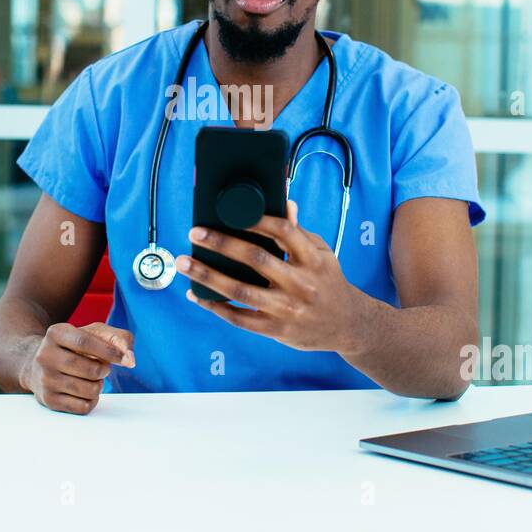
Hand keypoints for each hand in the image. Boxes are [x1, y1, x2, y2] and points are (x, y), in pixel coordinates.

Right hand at [21, 321, 134, 414]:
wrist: (36, 363)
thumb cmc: (73, 347)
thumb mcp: (92, 333)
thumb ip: (118, 339)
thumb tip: (130, 359)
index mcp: (56, 333)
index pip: (85, 342)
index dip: (109, 352)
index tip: (125, 360)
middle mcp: (46, 356)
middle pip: (90, 370)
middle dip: (104, 370)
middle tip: (101, 368)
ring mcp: (45, 380)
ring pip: (89, 390)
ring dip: (98, 386)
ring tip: (91, 379)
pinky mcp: (48, 400)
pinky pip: (83, 407)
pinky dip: (91, 400)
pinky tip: (84, 391)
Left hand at [175, 199, 374, 353]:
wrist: (348, 325)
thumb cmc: (329, 281)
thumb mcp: (322, 253)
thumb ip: (300, 232)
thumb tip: (285, 201)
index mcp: (313, 259)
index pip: (284, 232)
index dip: (257, 219)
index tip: (231, 211)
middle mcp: (301, 283)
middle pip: (257, 259)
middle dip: (222, 244)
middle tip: (195, 233)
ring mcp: (287, 309)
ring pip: (241, 291)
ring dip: (208, 275)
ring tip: (184, 262)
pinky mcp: (277, 330)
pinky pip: (240, 319)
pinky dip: (215, 306)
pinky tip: (197, 294)